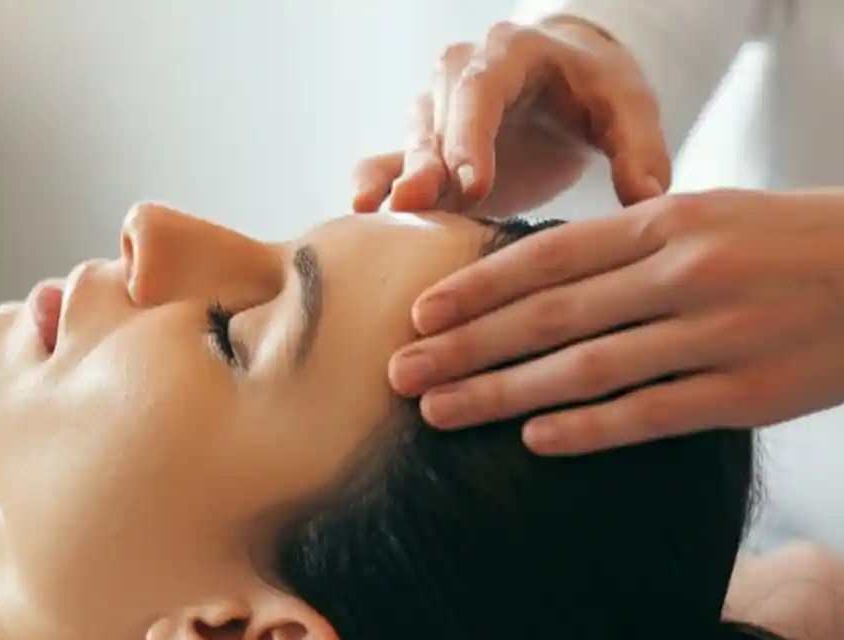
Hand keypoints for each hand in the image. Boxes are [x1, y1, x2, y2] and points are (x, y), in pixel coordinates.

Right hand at [352, 17, 670, 216]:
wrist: (569, 85)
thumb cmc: (599, 93)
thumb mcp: (630, 108)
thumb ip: (641, 149)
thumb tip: (649, 199)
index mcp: (512, 53)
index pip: (481, 89)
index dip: (471, 135)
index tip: (473, 184)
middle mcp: (461, 74)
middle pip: (435, 116)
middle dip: (426, 161)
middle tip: (418, 201)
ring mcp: (436, 111)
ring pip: (409, 141)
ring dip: (399, 178)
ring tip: (385, 213)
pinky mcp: (425, 148)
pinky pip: (388, 159)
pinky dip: (375, 184)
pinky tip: (362, 213)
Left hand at [388, 189, 843, 454]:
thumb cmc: (783, 242)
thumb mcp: (705, 216)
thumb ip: (625, 244)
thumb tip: (531, 274)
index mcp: (666, 222)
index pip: (549, 257)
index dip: (476, 288)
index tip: (419, 313)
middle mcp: (683, 273)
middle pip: (549, 317)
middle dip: (464, 346)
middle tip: (399, 372)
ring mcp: (716, 334)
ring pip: (586, 369)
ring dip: (502, 393)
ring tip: (439, 411)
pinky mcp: (747, 394)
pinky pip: (650, 414)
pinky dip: (587, 428)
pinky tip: (533, 439)